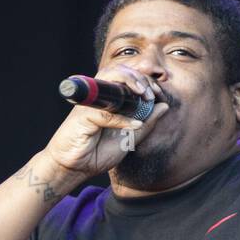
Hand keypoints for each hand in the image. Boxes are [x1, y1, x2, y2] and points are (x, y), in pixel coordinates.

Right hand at [37, 65, 171, 177]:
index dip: (144, 80)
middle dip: (139, 78)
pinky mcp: (82, 117)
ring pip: (108, 81)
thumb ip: (147, 123)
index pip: (126, 76)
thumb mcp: (130, 138)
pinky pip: (105, 113)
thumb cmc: (98, 152)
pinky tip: (135, 125)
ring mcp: (89, 104)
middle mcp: (98, 97)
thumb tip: (164, 106)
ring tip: (145, 96)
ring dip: (130, 84)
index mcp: (109, 98)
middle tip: (152, 94)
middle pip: (117, 71)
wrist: (75, 168)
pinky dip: (122, 119)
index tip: (158, 94)